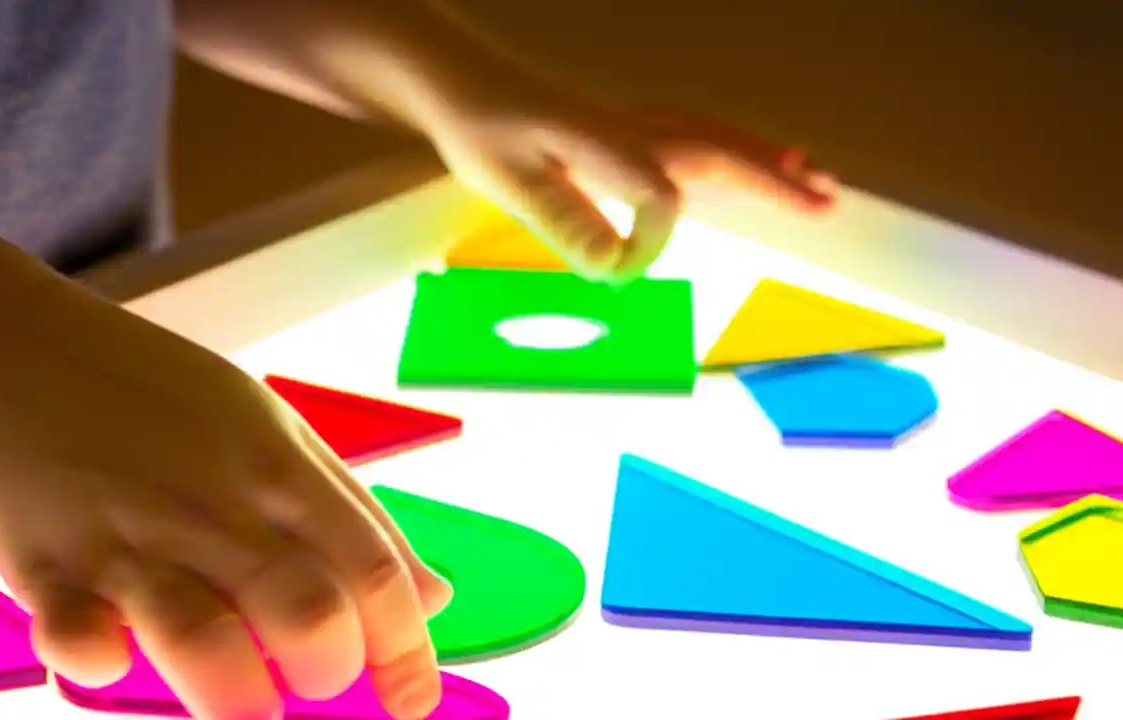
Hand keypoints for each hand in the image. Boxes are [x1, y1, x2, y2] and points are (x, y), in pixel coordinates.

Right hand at [0, 283, 450, 719]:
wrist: (14, 347)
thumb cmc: (158, 396)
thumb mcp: (274, 428)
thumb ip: (353, 514)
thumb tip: (434, 595)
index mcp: (278, 469)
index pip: (372, 570)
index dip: (405, 649)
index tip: (413, 700)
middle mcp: (214, 507)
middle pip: (306, 614)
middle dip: (329, 673)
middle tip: (313, 678)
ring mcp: (129, 537)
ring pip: (202, 639)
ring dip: (237, 697)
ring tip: (247, 704)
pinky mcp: (44, 564)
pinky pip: (74, 632)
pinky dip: (96, 658)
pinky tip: (111, 656)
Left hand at [421, 74, 835, 283]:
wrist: (463, 83)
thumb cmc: (482, 129)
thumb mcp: (509, 181)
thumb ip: (564, 220)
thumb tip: (613, 269)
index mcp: (606, 142)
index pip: (659, 198)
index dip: (646, 244)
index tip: (613, 274)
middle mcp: (632, 130)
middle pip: (716, 151)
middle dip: (771, 181)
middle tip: (825, 203)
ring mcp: (633, 126)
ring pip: (713, 139)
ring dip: (763, 162)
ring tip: (813, 177)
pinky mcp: (626, 130)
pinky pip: (695, 137)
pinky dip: (733, 151)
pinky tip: (753, 161)